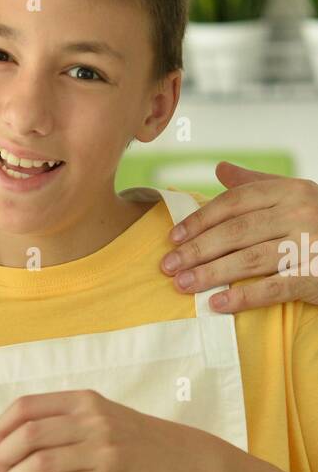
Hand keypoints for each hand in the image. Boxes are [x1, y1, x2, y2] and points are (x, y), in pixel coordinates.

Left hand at [0, 390, 197, 471]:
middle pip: (27, 434)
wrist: (186, 459)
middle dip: (4, 457)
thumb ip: (68, 419)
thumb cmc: (139, 441)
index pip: (26, 407)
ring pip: (40, 462)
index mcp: (84, 400)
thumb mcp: (104, 415)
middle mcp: (91, 419)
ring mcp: (101, 448)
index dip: (2, 428)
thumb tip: (22, 433)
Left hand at [158, 161, 317, 310]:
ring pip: (251, 259)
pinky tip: (217, 303)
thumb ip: (255, 184)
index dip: (200, 220)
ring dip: (212, 273)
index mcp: (289, 190)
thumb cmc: (317, 222)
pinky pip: (274, 288)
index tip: (173, 238)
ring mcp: (310, 244)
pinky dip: (244, 296)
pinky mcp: (317, 275)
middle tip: (168, 266)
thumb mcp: (292, 196)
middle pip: (237, 231)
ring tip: (183, 285)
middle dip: (198, 250)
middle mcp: (300, 212)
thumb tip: (220, 168)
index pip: (235, 202)